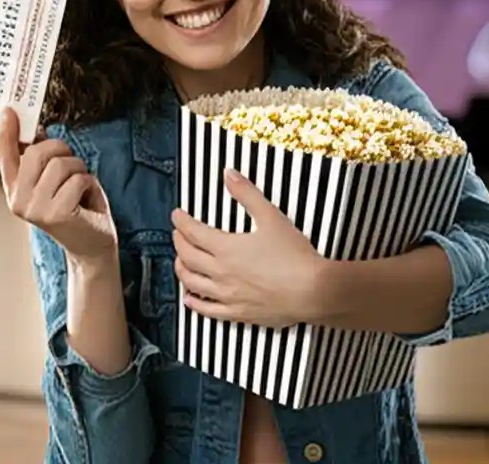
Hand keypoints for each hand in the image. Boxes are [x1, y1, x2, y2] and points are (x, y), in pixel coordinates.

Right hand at [0, 108, 116, 264]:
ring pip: (61, 164)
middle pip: (38, 153)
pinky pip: (78, 179)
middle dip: (61, 150)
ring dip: (79, 170)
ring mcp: (35, 209)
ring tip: (79, 187)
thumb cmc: (75, 207)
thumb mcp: (54, 180)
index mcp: (14, 190)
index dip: (6, 132)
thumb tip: (35, 130)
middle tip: (71, 164)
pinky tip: (86, 200)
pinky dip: (89, 184)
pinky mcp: (56, 214)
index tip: (9, 111)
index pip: (5, 156)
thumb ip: (41, 159)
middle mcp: (18, 201)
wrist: (91, 245)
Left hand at [171, 169, 326, 328]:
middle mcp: (221, 273)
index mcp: (226, 248)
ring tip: (180, 260)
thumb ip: (247, 194)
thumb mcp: (271, 217)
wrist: (312, 291)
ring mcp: (227, 295)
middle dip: (179, 242)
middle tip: (178, 234)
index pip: (193, 232)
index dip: (181, 222)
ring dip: (181, 269)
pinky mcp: (238, 313)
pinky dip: (194, 303)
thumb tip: (228, 174)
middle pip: (188, 256)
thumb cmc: (294, 255)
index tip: (177, 215)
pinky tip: (189, 298)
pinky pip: (207, 310)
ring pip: (192, 283)